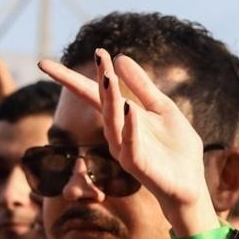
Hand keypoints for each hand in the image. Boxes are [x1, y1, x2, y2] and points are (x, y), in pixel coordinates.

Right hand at [38, 49, 220, 236]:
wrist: (190, 183)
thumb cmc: (176, 148)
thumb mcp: (162, 109)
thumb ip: (143, 86)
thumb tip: (120, 57)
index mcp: (121, 117)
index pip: (92, 94)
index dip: (71, 79)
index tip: (48, 62)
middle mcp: (117, 133)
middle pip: (100, 103)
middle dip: (98, 79)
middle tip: (99, 55)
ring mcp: (125, 150)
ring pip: (112, 122)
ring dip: (110, 99)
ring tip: (109, 75)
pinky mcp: (137, 166)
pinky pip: (129, 145)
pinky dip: (129, 126)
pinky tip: (129, 108)